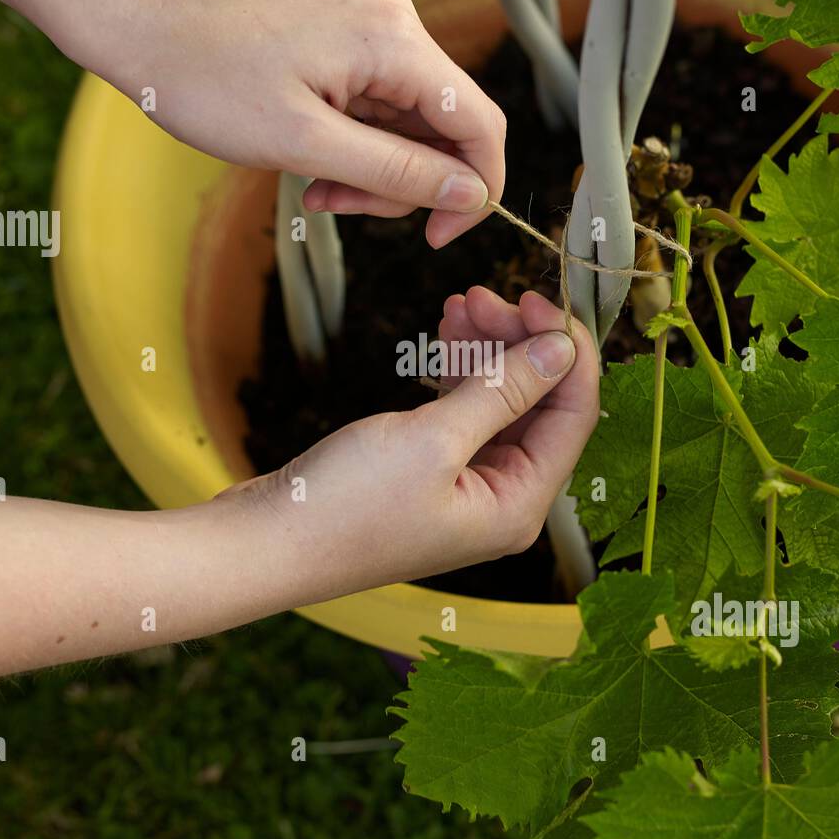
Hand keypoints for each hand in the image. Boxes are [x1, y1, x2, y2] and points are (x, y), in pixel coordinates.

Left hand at [0, 0, 502, 247]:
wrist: (140, 22)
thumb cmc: (208, 79)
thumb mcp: (306, 144)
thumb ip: (396, 172)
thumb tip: (469, 196)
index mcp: (395, 39)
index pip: (480, 123)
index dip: (474, 190)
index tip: (438, 239)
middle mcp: (396, 24)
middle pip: (445, 127)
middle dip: (405, 184)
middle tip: (341, 209)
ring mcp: (372, 27)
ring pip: (409, 124)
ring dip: (372, 171)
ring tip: (314, 190)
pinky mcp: (347, 39)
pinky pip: (377, 108)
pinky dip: (353, 147)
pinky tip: (310, 166)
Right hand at [223, 288, 598, 598]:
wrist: (265, 544)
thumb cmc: (346, 505)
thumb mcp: (432, 439)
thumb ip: (504, 390)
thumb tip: (563, 349)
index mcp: (519, 505)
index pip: (574, 415)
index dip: (566, 350)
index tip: (536, 297)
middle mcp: (503, 502)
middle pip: (540, 405)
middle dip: (520, 343)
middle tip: (484, 295)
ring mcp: (466, 489)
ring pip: (500, 404)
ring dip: (488, 350)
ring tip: (460, 302)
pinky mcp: (430, 476)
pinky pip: (464, 414)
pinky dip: (459, 372)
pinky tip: (444, 334)